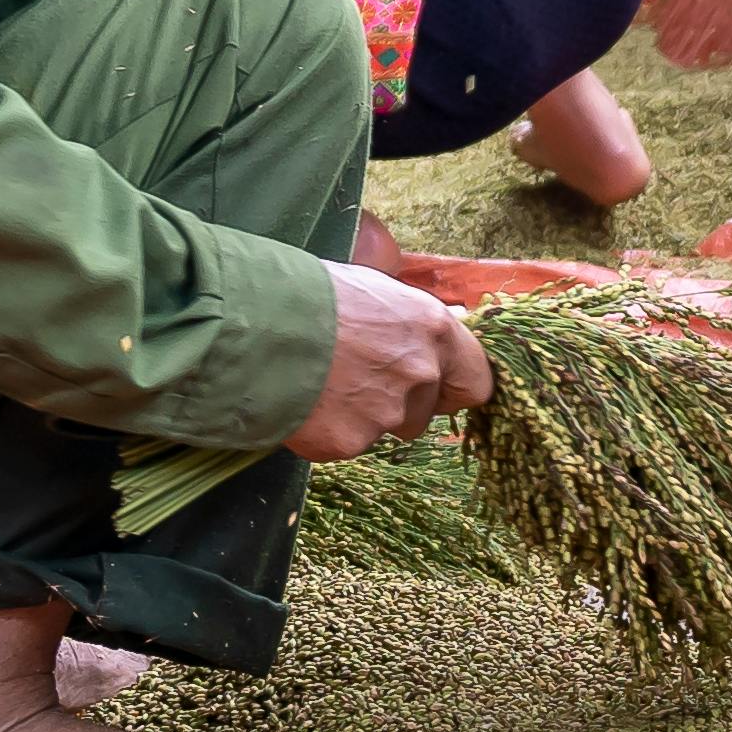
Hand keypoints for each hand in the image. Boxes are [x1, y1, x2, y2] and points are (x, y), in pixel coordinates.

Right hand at [283, 260, 495, 460]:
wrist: (254, 322)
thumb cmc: (310, 294)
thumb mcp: (372, 288)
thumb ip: (407, 321)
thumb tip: (420, 334)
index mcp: (433, 330)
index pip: (477, 381)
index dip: (455, 387)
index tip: (440, 388)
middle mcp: (420, 374)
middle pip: (427, 411)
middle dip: (400, 404)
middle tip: (358, 381)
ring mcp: (386, 413)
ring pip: (386, 428)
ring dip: (363, 417)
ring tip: (324, 385)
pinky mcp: (349, 442)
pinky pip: (346, 443)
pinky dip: (327, 430)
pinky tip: (304, 401)